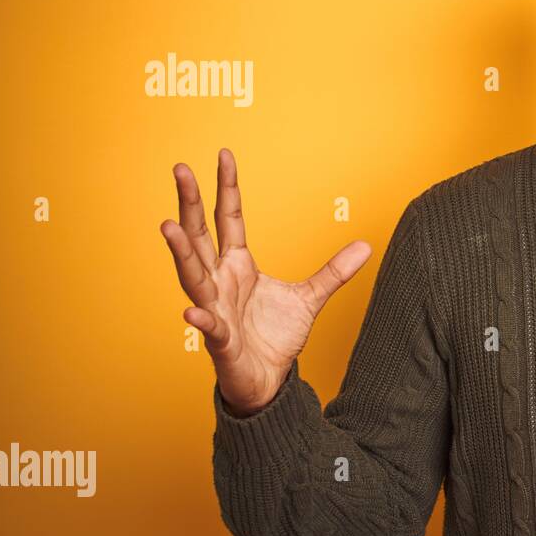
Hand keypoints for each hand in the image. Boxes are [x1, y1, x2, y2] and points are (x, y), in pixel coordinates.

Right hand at [160, 148, 372, 415]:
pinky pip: (209, 329)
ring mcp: (216, 310)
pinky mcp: (221, 342)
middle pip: (200, 237)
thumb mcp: (310, 298)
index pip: (228, 219)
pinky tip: (191, 312)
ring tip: (168, 225)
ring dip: (181, 252)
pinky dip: (200, 320)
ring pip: (193, 277)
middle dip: (190, 204)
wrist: (268, 381)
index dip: (226, 187)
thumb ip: (334, 271)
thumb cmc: (275, 337)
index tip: (223, 154)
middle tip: (181, 169)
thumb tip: (366, 245)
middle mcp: (219, 283)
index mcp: (237, 266)